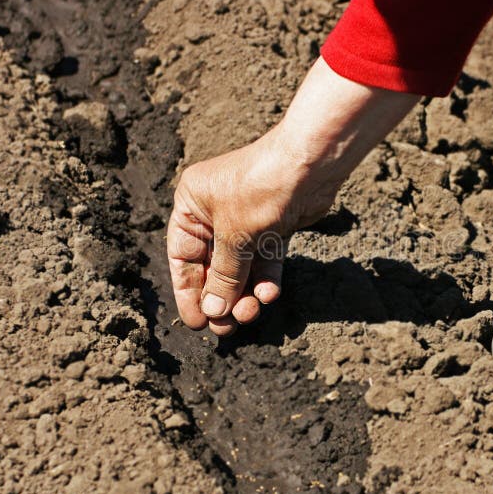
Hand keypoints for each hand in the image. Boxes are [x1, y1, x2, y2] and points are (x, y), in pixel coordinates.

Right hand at [167, 58, 419, 335]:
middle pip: (212, 265)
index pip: (182, 256)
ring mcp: (246, 219)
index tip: (196, 323)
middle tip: (226, 329)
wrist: (310, 163)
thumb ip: (223, 276)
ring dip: (244, 292)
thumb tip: (213, 313)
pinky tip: (269, 295)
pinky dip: (266, 278)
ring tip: (251, 314)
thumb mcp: (235, 236)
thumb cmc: (261, 189)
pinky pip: (264, 259)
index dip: (188, 292)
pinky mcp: (273, 225)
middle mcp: (215, 211)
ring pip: (241, 266)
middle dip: (221, 297)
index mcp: (192, 204)